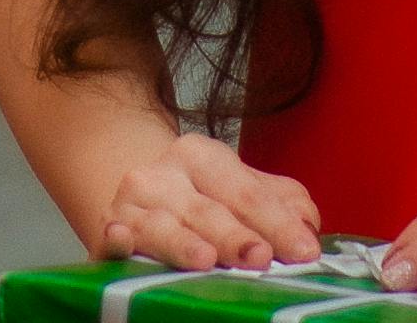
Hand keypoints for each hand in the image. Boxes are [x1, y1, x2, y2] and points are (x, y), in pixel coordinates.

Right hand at [94, 132, 323, 272]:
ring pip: (163, 226)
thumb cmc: (196, 199)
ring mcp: (132, 202)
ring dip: (184, 243)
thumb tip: (308, 223)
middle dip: (235, 235)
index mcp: (202, 156)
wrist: (135, 199)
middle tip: (261, 257)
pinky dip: (117, 241)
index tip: (304, 249)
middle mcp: (165, 173)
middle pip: (207, 209)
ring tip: (207, 260)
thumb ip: (277, 202)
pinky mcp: (108, 230)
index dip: (277, 222)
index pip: (246, 191)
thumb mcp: (237, 190)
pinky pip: (112, 237)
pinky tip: (122, 241)